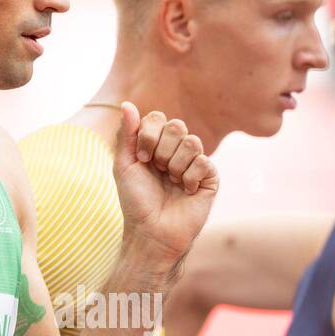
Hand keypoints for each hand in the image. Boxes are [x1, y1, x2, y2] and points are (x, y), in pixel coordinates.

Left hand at [113, 103, 217, 266]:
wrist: (152, 231)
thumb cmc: (136, 202)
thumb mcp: (124, 165)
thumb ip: (127, 134)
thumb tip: (126, 103)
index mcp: (157, 144)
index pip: (158, 118)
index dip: (149, 135)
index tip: (141, 159)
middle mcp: (176, 150)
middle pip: (177, 125)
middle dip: (161, 150)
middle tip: (157, 171)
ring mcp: (194, 163)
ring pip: (192, 142)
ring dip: (174, 165)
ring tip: (171, 182)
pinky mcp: (210, 178)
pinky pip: (203, 162)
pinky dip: (189, 178)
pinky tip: (185, 191)